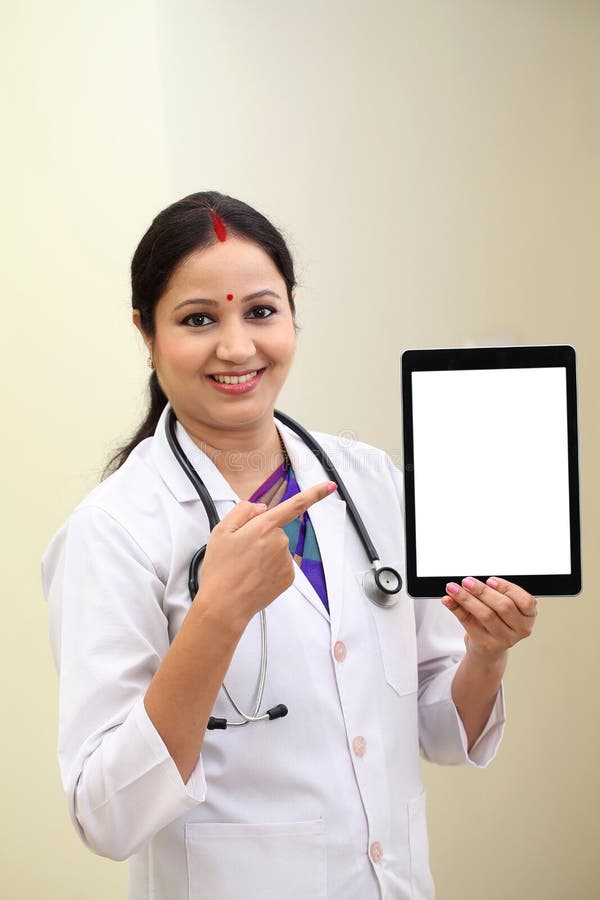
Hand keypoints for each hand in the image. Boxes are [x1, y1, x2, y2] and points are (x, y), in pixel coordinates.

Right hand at [196, 481, 335, 629]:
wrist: (225, 605)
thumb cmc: (221, 570)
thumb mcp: (221, 531)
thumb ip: (243, 511)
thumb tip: (260, 508)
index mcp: (264, 526)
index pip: (295, 505)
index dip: (315, 494)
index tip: (329, 486)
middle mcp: (280, 542)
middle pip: (275, 529)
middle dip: (260, 536)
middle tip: (240, 551)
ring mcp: (286, 561)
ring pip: (277, 548)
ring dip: (264, 553)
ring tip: (245, 567)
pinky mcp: (288, 577)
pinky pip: (280, 564)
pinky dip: (269, 568)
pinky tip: (254, 576)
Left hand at [442, 576, 537, 662]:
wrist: (489, 649)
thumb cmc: (498, 622)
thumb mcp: (502, 607)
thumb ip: (493, 594)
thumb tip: (472, 581)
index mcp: (528, 617)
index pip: (525, 601)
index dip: (507, 588)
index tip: (490, 580)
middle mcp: (520, 630)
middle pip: (504, 606)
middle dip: (483, 591)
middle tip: (467, 581)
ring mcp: (504, 639)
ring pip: (486, 615)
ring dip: (467, 598)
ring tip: (453, 588)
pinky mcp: (485, 644)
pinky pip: (469, 623)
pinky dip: (456, 608)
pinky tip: (448, 600)